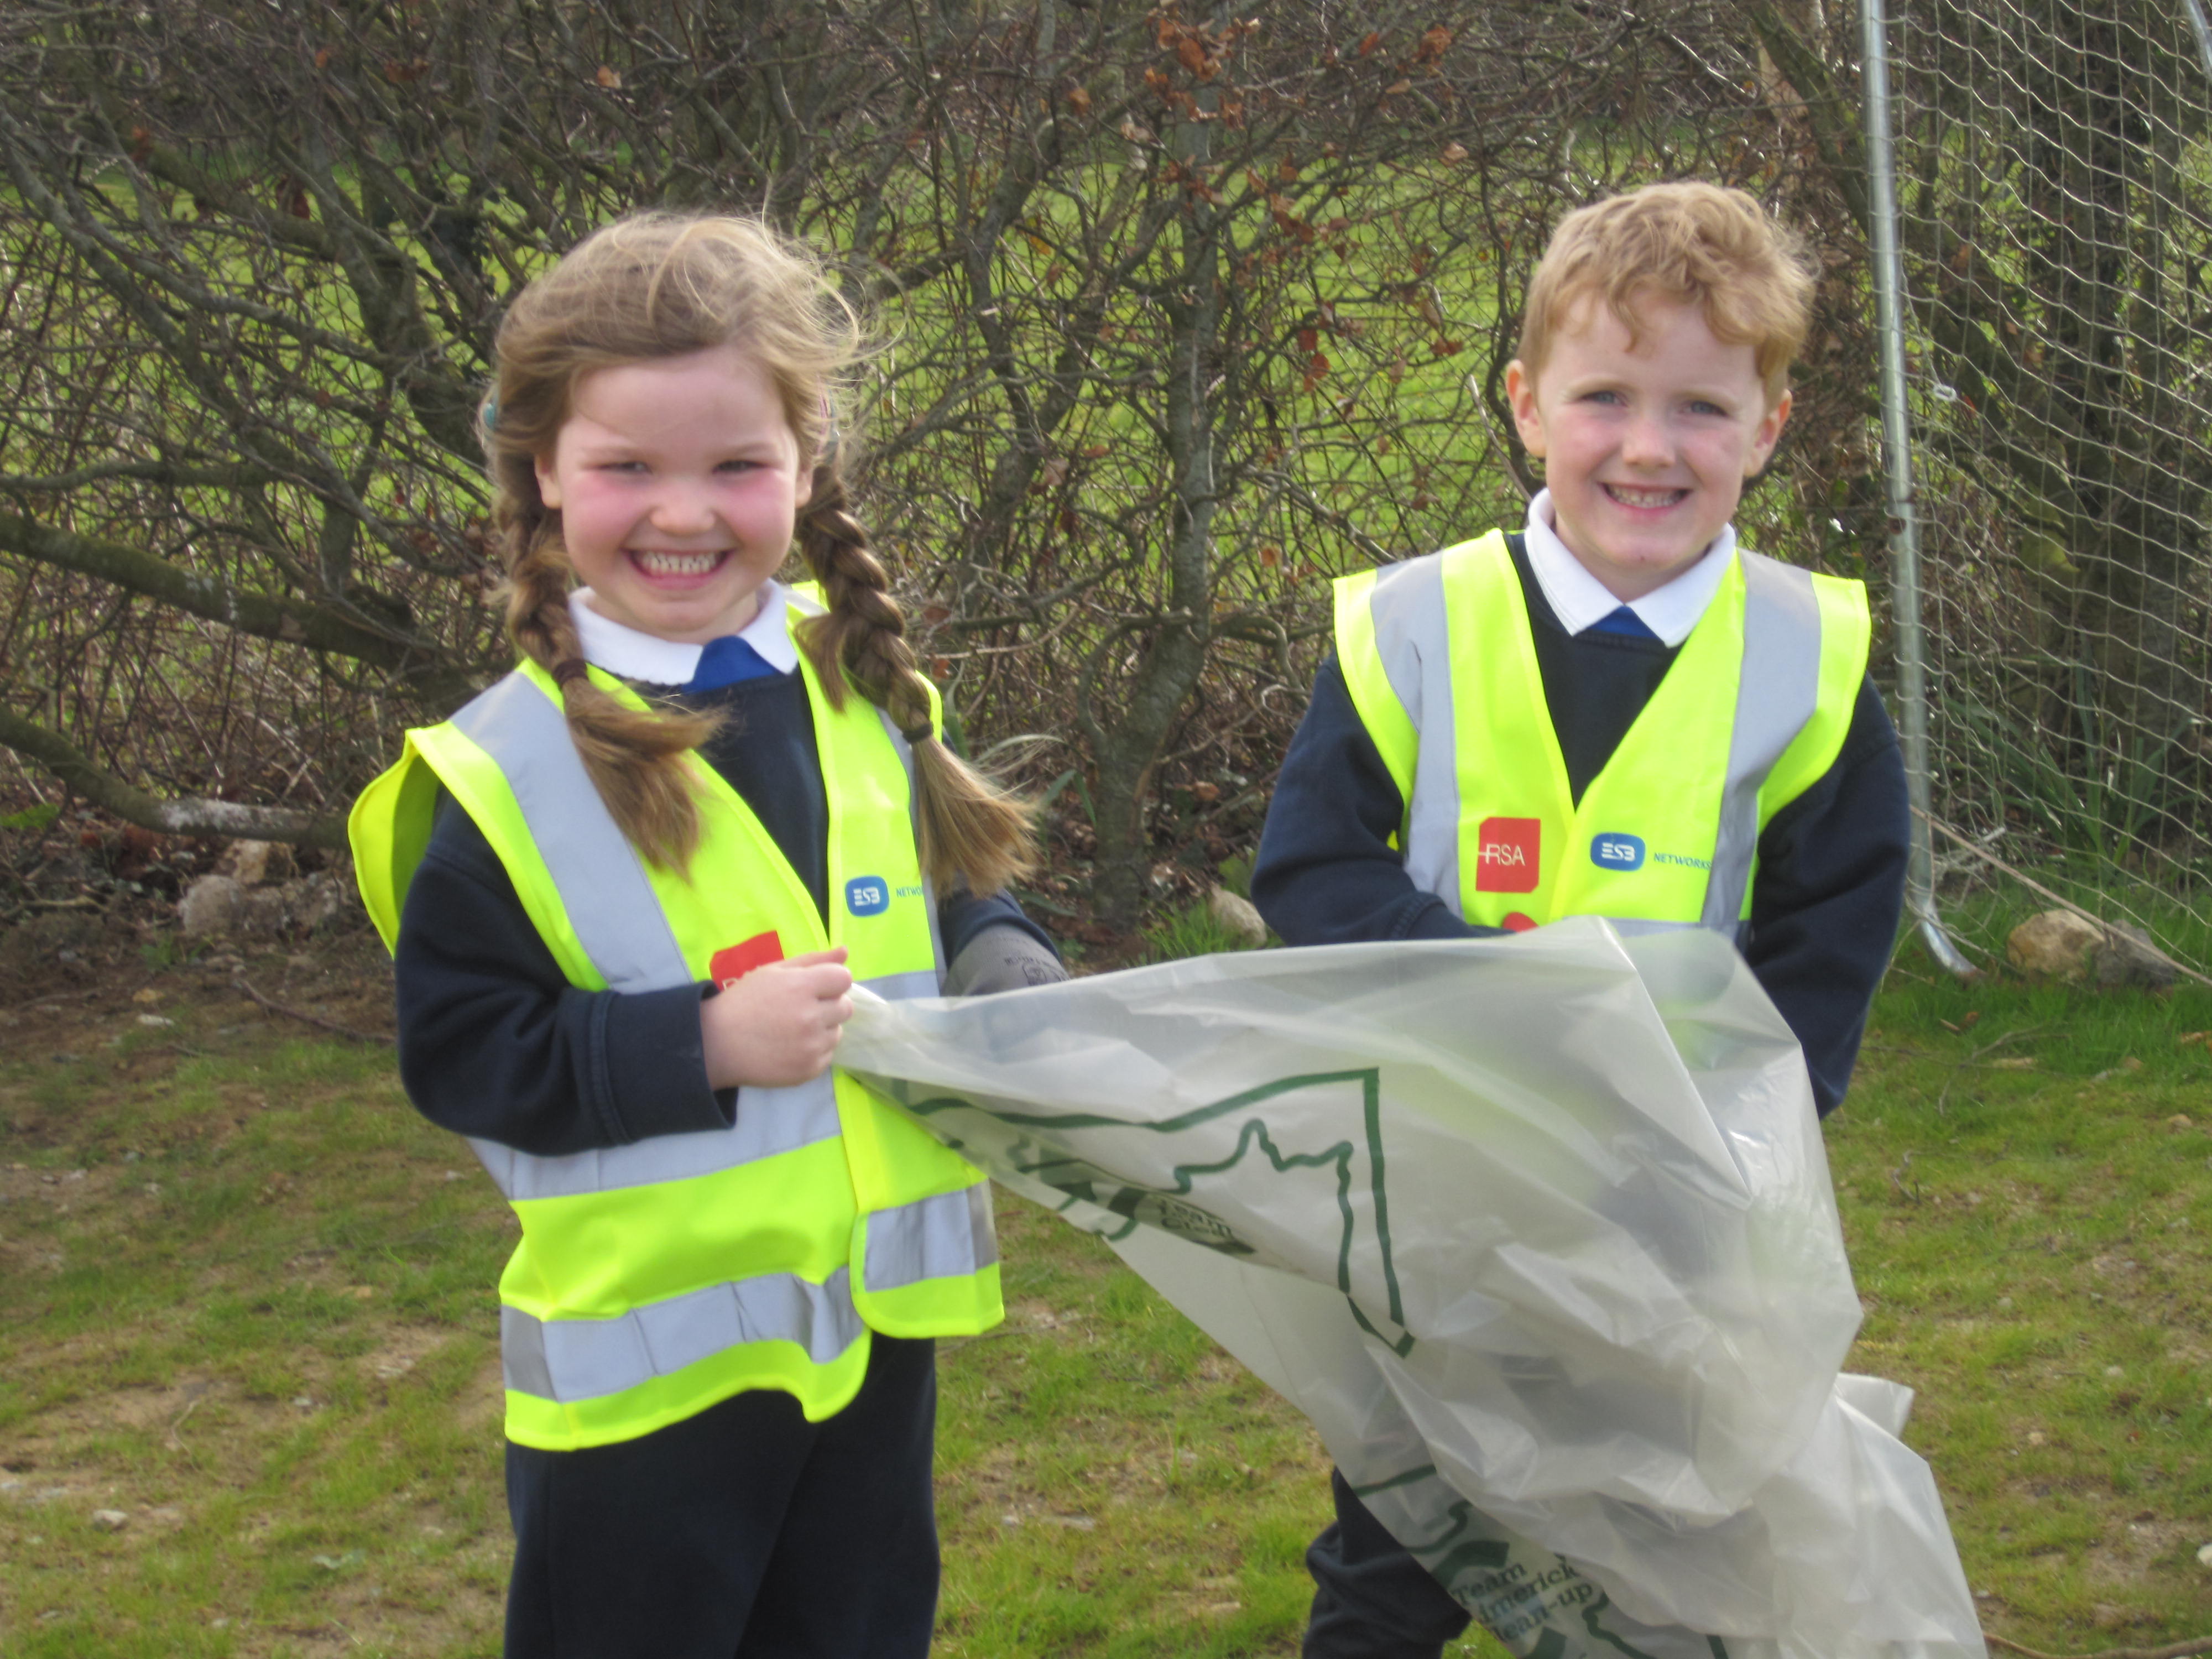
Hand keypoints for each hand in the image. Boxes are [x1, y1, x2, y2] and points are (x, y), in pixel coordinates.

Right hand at [700, 947, 853, 1088]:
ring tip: (793, 1029)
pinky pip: (828, 1054)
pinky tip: (791, 1046)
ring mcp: (811, 1046)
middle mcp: (810, 1017)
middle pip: (846, 1006)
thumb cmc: (744, 1001)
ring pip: (837, 1032)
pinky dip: (814, 1050)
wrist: (717, 1043)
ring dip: (823, 1028)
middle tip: (802, 1008)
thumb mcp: (773, 971)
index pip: (844, 978)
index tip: (815, 986)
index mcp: (801, 987)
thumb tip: (845, 952)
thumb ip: (813, 960)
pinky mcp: (809, 1070)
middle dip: (829, 1004)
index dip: (831, 980)